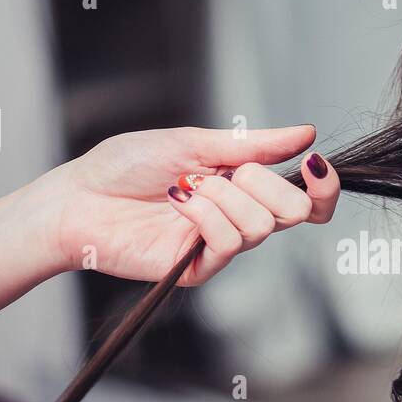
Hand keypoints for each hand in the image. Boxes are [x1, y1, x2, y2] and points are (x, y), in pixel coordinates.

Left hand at [41, 124, 340, 285]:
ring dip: (225, 196)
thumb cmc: (125, 165)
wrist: (77, 197)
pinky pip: (229, 242)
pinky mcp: (197, 268)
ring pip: (262, 225)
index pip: (306, 198)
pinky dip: (207, 214)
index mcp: (243, 186)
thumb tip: (306, 132)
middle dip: (270, 184)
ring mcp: (218, 245)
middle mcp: (238, 217)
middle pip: (295, 212)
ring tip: (186, 186)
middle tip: (232, 173)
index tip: (314, 164)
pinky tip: (178, 202)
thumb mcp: (194, 141)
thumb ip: (253, 143)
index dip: (324, 187)